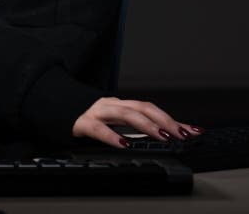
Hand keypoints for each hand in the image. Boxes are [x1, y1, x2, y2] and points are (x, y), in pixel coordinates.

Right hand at [72, 97, 203, 148]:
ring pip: (125, 113)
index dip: (172, 119)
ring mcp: (97, 112)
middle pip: (143, 107)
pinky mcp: (82, 122)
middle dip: (165, 120)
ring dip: (147, 125)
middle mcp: (112, 104)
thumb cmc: (88, 118)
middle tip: (182, 134)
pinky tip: (123, 143)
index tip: (192, 130)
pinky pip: (98, 129)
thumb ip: (133, 127)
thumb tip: (163, 137)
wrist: (55, 109)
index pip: (151, 109)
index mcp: (121, 105)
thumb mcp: (113, 121)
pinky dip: (112, 136)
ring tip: (162, 136)